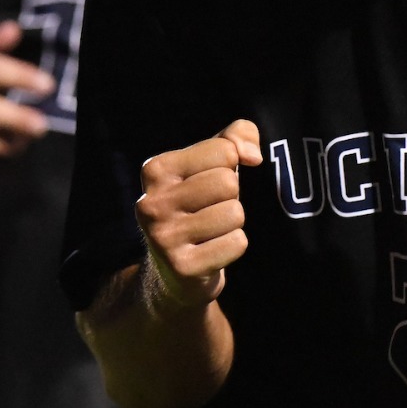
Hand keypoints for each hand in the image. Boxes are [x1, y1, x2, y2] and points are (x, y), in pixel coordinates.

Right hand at [135, 120, 262, 312]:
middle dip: (230, 196)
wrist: (174, 271)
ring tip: (211, 230)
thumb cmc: (198, 204)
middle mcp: (153, 202)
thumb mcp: (210, 162)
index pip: (224, 150)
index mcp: (155, 170)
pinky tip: (212, 250)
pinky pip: (237, 243)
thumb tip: (253, 156)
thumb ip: (236, 136)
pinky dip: (233, 246)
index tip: (211, 181)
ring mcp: (164, 237)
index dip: (230, 165)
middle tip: (211, 209)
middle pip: (228, 182)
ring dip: (233, 222)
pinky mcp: (183, 267)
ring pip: (235, 213)